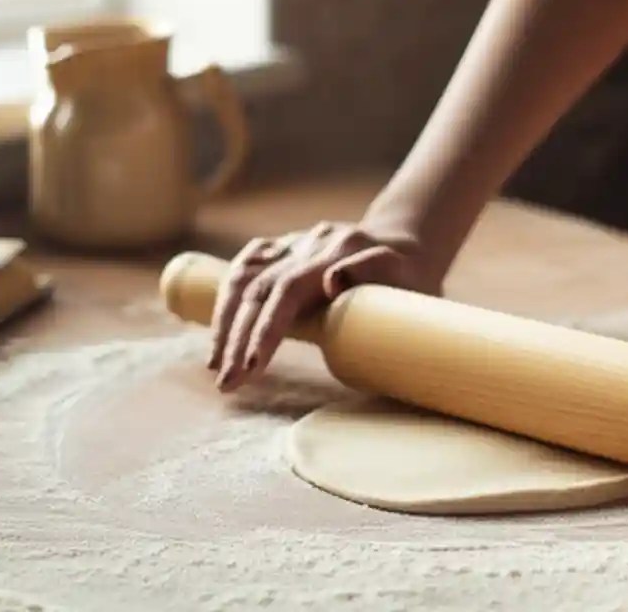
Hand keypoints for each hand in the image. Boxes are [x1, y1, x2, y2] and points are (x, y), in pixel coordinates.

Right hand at [207, 222, 437, 391]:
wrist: (407, 245)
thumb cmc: (412, 278)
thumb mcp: (410, 278)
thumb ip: (372, 270)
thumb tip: (331, 280)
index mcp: (338, 250)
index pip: (287, 290)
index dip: (266, 328)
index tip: (250, 367)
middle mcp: (309, 244)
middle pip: (258, 289)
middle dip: (236, 337)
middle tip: (226, 383)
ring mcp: (293, 243)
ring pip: (244, 277)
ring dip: (223, 321)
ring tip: (215, 364)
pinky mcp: (284, 248)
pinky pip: (246, 264)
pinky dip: (227, 292)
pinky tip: (218, 323)